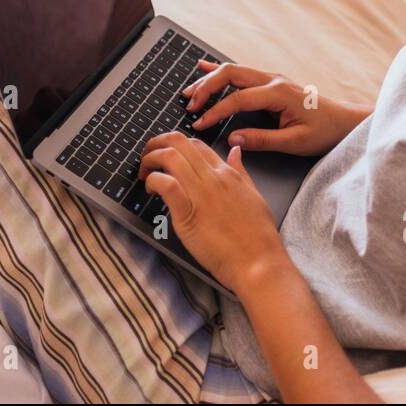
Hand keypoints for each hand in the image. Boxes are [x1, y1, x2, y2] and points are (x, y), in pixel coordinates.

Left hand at [138, 133, 286, 293]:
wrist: (259, 263)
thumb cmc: (258, 237)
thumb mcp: (254, 195)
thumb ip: (241, 172)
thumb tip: (235, 151)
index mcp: (227, 174)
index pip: (197, 144)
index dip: (176, 145)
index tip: (167, 156)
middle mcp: (213, 178)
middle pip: (179, 142)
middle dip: (156, 143)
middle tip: (148, 156)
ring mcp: (200, 194)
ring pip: (169, 156)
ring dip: (150, 158)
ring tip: (145, 172)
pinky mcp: (187, 214)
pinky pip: (166, 184)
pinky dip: (153, 180)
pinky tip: (151, 189)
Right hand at [184, 61, 369, 155]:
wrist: (343, 121)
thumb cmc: (324, 131)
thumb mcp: (295, 142)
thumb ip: (263, 140)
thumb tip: (234, 138)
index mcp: (278, 93)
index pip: (237, 99)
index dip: (216, 111)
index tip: (200, 124)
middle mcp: (273, 80)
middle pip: (230, 75)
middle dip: (206, 87)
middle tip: (190, 105)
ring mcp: (271, 78)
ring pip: (233, 70)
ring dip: (209, 79)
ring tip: (189, 91)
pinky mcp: (271, 82)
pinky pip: (241, 72)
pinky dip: (220, 70)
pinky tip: (204, 67)